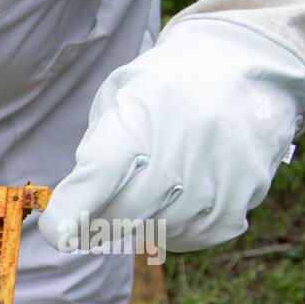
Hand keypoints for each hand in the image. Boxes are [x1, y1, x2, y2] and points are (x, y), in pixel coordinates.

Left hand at [40, 19, 304, 253]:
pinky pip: (189, 237)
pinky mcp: (239, 204)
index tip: (58, 230)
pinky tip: (186, 189)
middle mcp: (179, 155)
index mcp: (139, 119)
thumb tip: (76, 208)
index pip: (96, 179)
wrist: (246, 66)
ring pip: (152, 231)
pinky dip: (177, 222)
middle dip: (98, 216)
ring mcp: (212, 183)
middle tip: (102, 197)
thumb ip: (91, 153)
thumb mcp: (116, 99)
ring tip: (161, 174)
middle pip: (117, 218)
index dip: (69, 213)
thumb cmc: (164, 87)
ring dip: (143, 216)